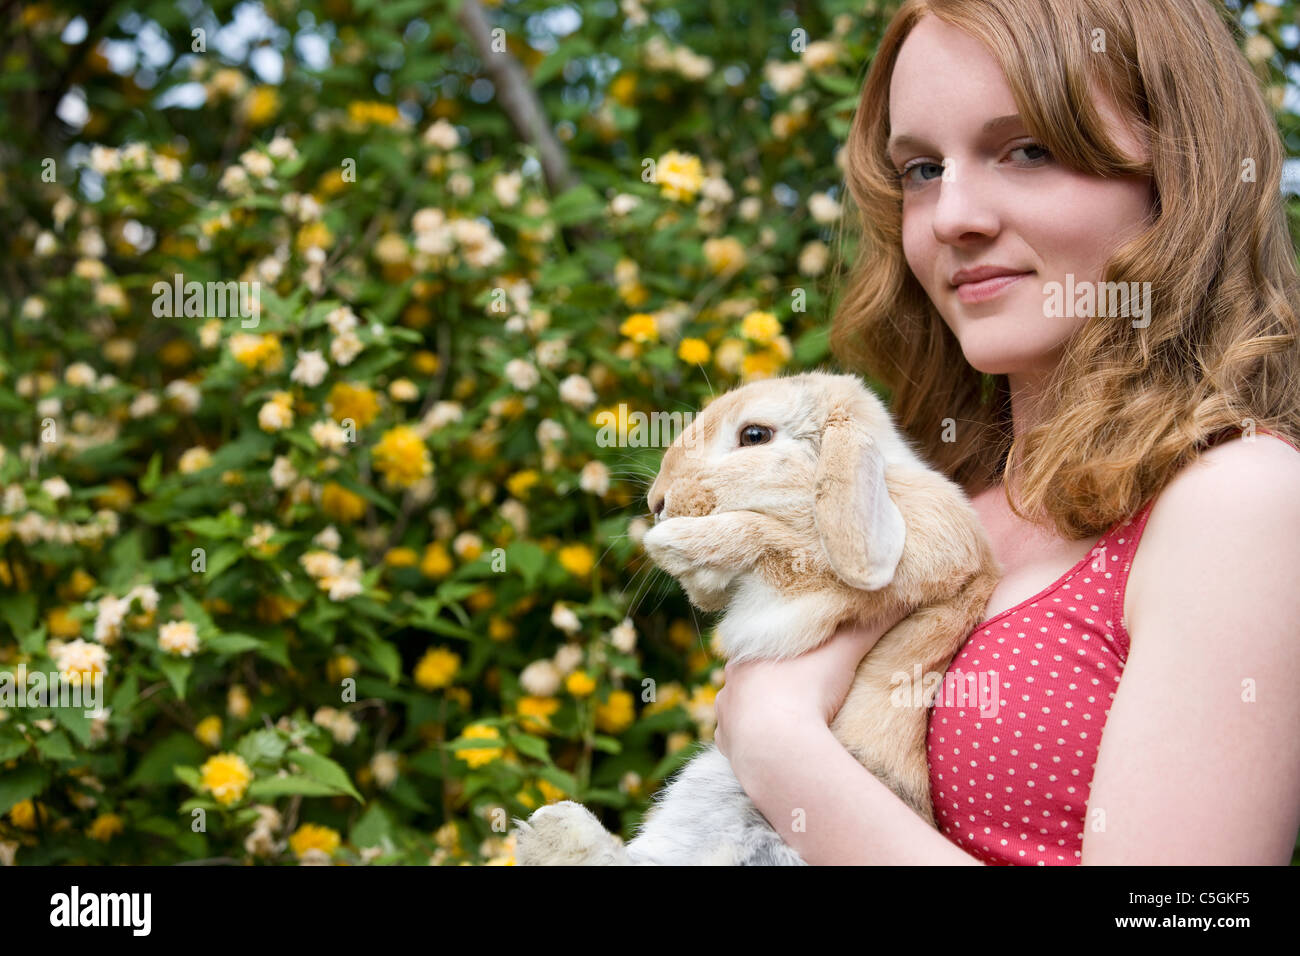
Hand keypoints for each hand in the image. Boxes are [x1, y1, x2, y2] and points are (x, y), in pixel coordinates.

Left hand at [714, 620, 891, 765]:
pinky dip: (751, 739)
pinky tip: (769, 742)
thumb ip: (868, 626)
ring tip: (786, 718)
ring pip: (740, 705)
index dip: (783, 646)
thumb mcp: (844, 653)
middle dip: (772, 678)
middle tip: (797, 685)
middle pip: (751, 673)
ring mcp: (723, 713)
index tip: (800, 653)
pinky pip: (736, 738)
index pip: (765, 642)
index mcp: (751, 651)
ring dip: (759, 710)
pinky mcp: (725, 743)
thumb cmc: (808, 692)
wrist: (779, 749)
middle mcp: (730, 679)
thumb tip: (902, 595)